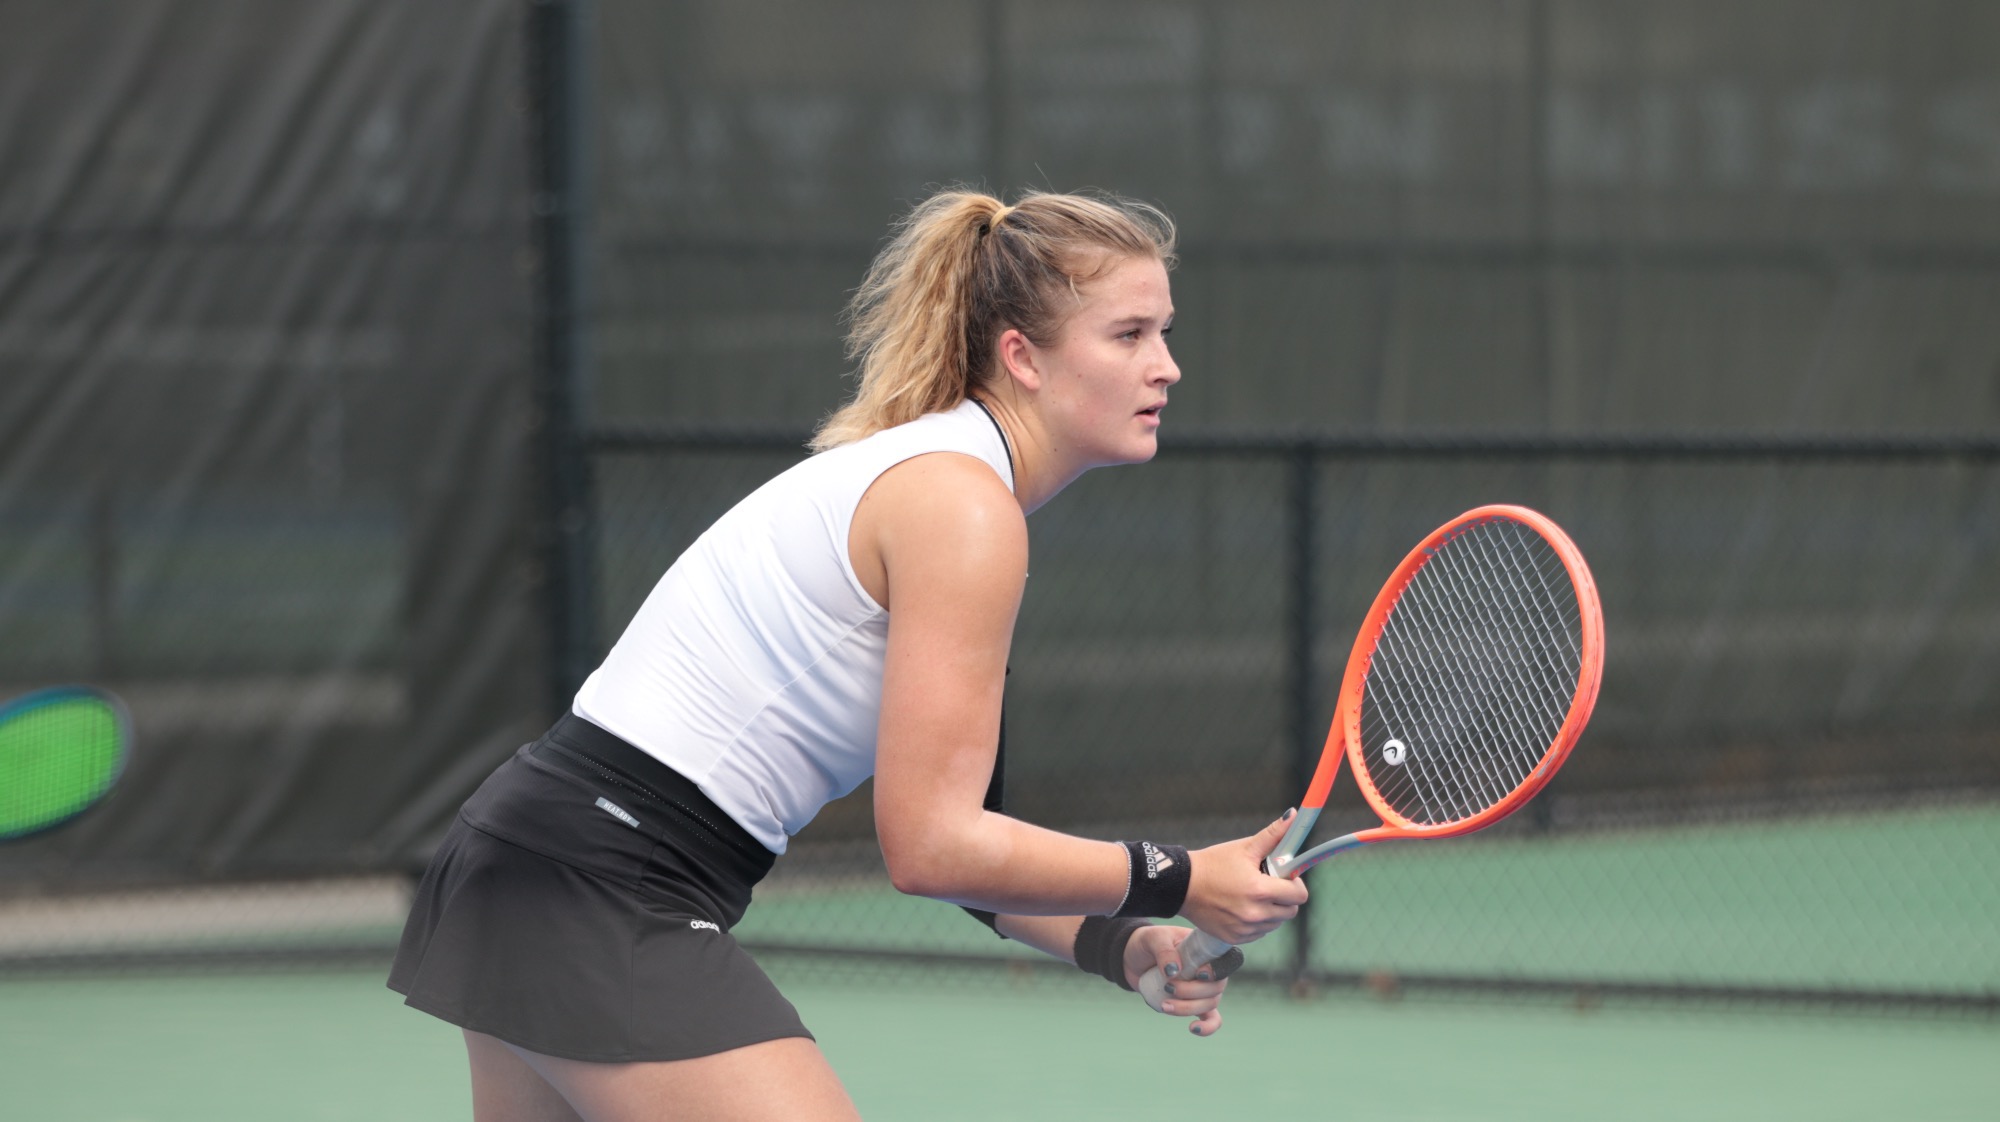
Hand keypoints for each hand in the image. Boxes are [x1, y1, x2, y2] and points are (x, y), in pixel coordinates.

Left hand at [1124, 924, 1230, 1035]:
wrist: (1132, 959)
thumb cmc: (1147, 943)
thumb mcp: (1153, 939)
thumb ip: (1164, 951)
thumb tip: (1174, 971)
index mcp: (1206, 948)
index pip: (1226, 960)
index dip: (1217, 971)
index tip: (1199, 974)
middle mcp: (1209, 968)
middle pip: (1217, 986)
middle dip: (1194, 992)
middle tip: (1168, 987)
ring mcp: (1203, 988)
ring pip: (1210, 1003)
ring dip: (1189, 1008)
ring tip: (1165, 1005)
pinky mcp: (1193, 1003)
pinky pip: (1210, 1018)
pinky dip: (1207, 1027)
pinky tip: (1193, 1028)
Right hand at [1179, 810, 1309, 945]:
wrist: (1182, 886)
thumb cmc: (1213, 864)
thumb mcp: (1244, 848)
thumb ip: (1272, 835)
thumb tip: (1293, 815)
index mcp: (1260, 890)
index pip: (1299, 895)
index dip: (1295, 884)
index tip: (1285, 877)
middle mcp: (1255, 913)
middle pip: (1290, 912)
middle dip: (1285, 898)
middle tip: (1269, 885)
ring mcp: (1245, 928)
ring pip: (1275, 923)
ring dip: (1271, 911)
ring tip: (1253, 895)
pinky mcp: (1235, 938)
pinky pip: (1259, 932)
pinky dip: (1256, 922)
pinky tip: (1243, 907)